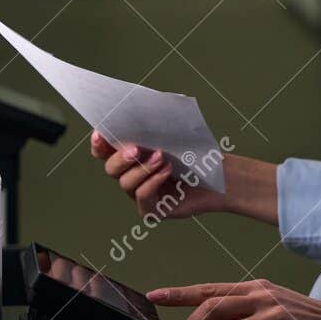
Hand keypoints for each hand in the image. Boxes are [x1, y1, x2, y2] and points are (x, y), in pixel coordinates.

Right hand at [90, 130, 225, 220]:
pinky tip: (166, 170)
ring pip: (126, 183)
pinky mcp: (152, 210)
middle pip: (111, 169)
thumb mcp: (175, 134)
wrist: (221, 175)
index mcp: (131, 156)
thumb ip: (155, 125)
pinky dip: (152, 181)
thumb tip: (140, 110)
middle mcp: (131, 176)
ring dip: (142, 168)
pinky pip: (142, 196)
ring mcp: (140, 195)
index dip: (99, 144)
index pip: (104, 152)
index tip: (101, 133)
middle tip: (136, 148)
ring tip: (162, 157)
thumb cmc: (197, 152)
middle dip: (120, 157)